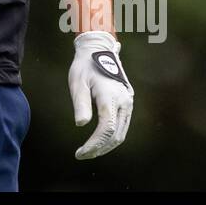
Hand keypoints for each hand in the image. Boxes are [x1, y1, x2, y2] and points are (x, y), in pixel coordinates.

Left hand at [68, 30, 133, 159]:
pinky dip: (112, 136)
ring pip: (121, 132)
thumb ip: (80, 103)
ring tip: (90, 151)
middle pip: (115, 135)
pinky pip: (122, 125)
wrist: (99, 50)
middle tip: (82, 155)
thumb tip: (81, 124)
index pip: (105, 129)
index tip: (80, 152)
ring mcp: (128, 102)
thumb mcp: (78, 82)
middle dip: (99, 149)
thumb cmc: (84, 66)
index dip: (94, 144)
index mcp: (110, 96)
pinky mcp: (128, 102)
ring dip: (106, 145)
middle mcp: (123, 101)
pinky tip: (100, 141)